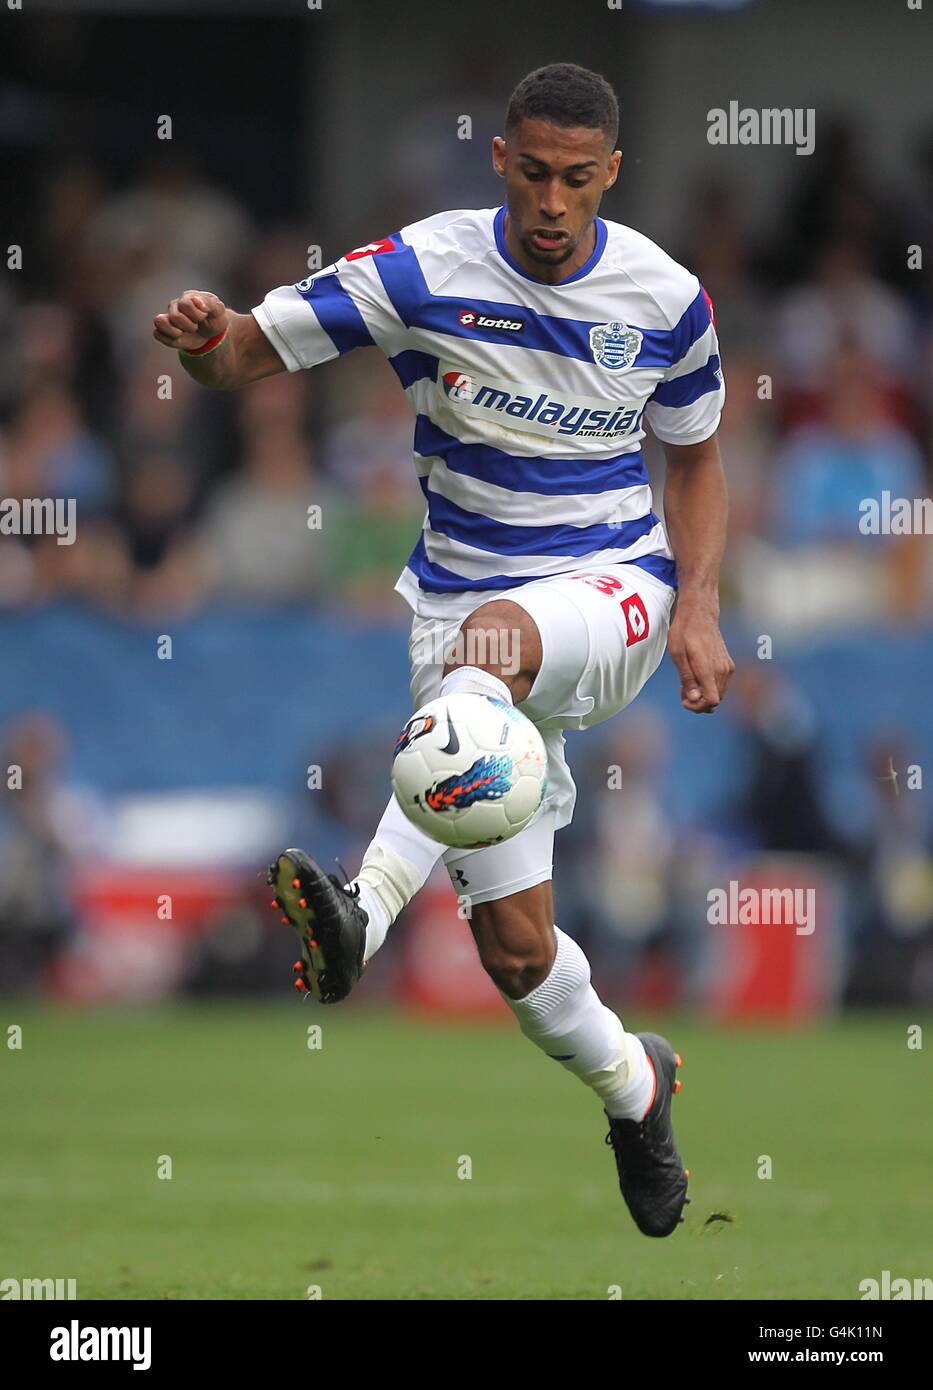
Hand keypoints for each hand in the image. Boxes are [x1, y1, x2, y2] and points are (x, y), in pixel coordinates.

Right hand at [153, 290, 227, 352]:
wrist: (211, 334)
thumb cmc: (214, 318)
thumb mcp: (219, 310)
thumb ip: (210, 303)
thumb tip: (196, 301)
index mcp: (187, 298)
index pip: (185, 304)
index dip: (197, 314)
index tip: (204, 316)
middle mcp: (175, 306)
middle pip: (175, 316)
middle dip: (190, 326)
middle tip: (196, 326)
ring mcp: (168, 318)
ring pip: (159, 321)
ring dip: (175, 332)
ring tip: (184, 333)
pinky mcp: (163, 331)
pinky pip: (157, 334)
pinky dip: (169, 339)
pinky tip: (179, 339)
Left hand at [667, 595, 734, 713]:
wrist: (700, 614)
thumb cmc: (685, 632)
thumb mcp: (677, 654)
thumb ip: (687, 678)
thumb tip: (694, 698)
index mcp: (709, 669)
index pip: (712, 701)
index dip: (697, 706)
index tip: (684, 698)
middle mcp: (722, 671)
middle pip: (715, 702)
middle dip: (697, 702)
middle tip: (682, 689)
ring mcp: (727, 668)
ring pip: (718, 695)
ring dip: (703, 695)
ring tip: (687, 682)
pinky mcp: (729, 665)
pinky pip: (721, 686)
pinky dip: (709, 687)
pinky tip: (697, 677)